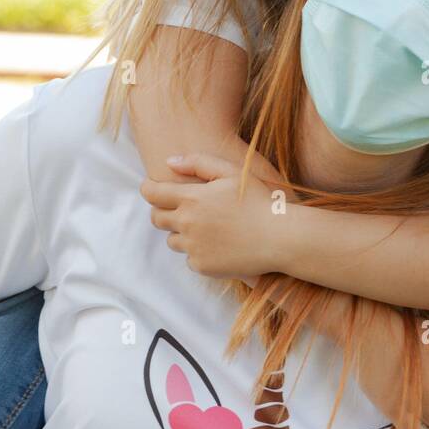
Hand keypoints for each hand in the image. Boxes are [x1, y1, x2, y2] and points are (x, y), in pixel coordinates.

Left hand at [141, 153, 284, 280]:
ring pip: (173, 240)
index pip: (151, 193)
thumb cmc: (259, 200)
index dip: (148, 188)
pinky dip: (199, 251)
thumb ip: (198, 162)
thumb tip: (169, 162)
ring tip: (208, 227)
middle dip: (162, 211)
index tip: (152, 188)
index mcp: (191, 198)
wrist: (280, 237)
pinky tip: (220, 244)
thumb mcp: (231, 172)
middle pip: (156, 219)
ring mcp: (193, 247)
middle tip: (181, 208)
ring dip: (182, 233)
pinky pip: (190, 258)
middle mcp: (187, 224)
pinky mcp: (202, 266)